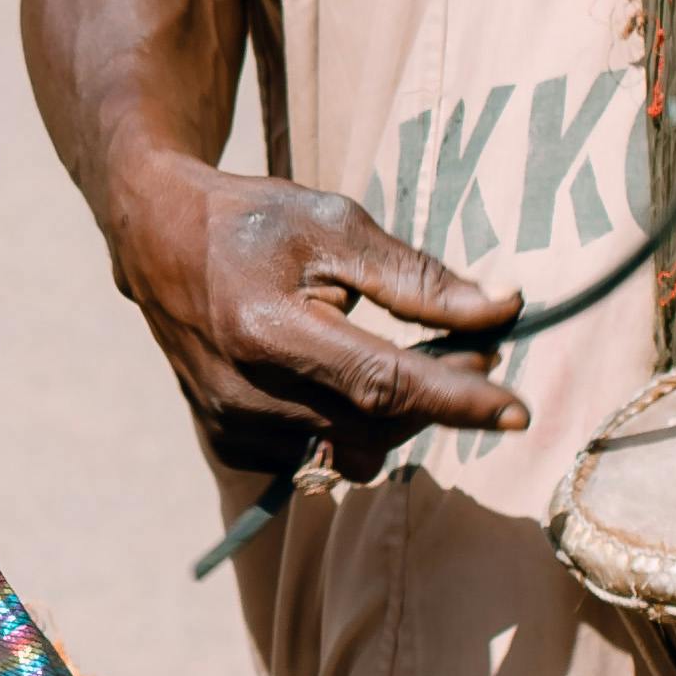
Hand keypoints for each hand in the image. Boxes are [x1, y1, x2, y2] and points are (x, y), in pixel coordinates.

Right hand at [112, 154, 526, 479]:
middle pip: (378, 424)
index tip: (520, 412)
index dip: (457, 401)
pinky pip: (317, 455)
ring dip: (397, 416)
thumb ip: (416, 277)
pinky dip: (348, 425)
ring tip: (408, 363)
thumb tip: (498, 310)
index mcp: (269, 330)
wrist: (155, 238)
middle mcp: (246, 392)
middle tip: (472, 352)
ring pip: (353, 451)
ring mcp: (232, 425)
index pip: (384, 382)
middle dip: (438, 396)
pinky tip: (346, 381)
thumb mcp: (335, 225)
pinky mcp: (228, 441)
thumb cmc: (251, 220)